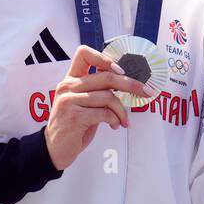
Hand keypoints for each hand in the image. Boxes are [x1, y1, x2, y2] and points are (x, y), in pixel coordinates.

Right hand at [43, 45, 147, 170]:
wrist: (55, 149)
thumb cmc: (76, 125)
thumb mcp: (85, 104)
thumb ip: (98, 91)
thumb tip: (127, 81)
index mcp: (71, 80)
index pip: (84, 54)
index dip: (105, 58)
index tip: (122, 70)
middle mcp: (67, 86)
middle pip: (106, 76)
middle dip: (131, 85)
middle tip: (147, 92)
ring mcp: (69, 100)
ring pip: (108, 97)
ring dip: (122, 111)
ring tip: (123, 121)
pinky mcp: (74, 116)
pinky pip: (104, 113)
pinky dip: (115, 120)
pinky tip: (114, 126)